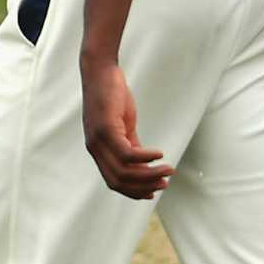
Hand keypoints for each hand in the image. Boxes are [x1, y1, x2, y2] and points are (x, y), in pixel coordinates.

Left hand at [80, 52, 174, 197]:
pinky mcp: (105, 128)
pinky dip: (145, 158)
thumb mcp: (122, 125)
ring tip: (168, 170)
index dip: (134, 191)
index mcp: (98, 150)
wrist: (100, 71)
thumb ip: (130, 144)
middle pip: (119, 181)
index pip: (114, 181)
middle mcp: (95, 148)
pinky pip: (127, 153)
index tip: (154, 192)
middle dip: (144, 187)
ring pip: (124, 171)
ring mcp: (98, 139)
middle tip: (165, 182)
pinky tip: (160, 154)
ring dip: (149, 174)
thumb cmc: (112, 97)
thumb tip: (143, 163)